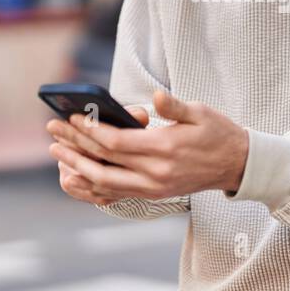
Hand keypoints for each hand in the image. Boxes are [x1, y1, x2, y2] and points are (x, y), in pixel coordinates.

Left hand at [46, 89, 249, 201]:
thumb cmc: (218, 133)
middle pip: (104, 161)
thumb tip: (156, 96)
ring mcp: (153, 188)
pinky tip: (77, 176)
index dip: (90, 130)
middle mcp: (155, 173)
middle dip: (75, 146)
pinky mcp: (154, 194)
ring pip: (105, 182)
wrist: (237, 164)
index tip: (71, 117)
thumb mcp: (200, 112)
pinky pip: (116, 193)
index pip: (115, 142)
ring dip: (78, 167)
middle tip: (52, 133)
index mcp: (164, 149)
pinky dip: (93, 186)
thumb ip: (174, 106)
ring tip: (58, 153)